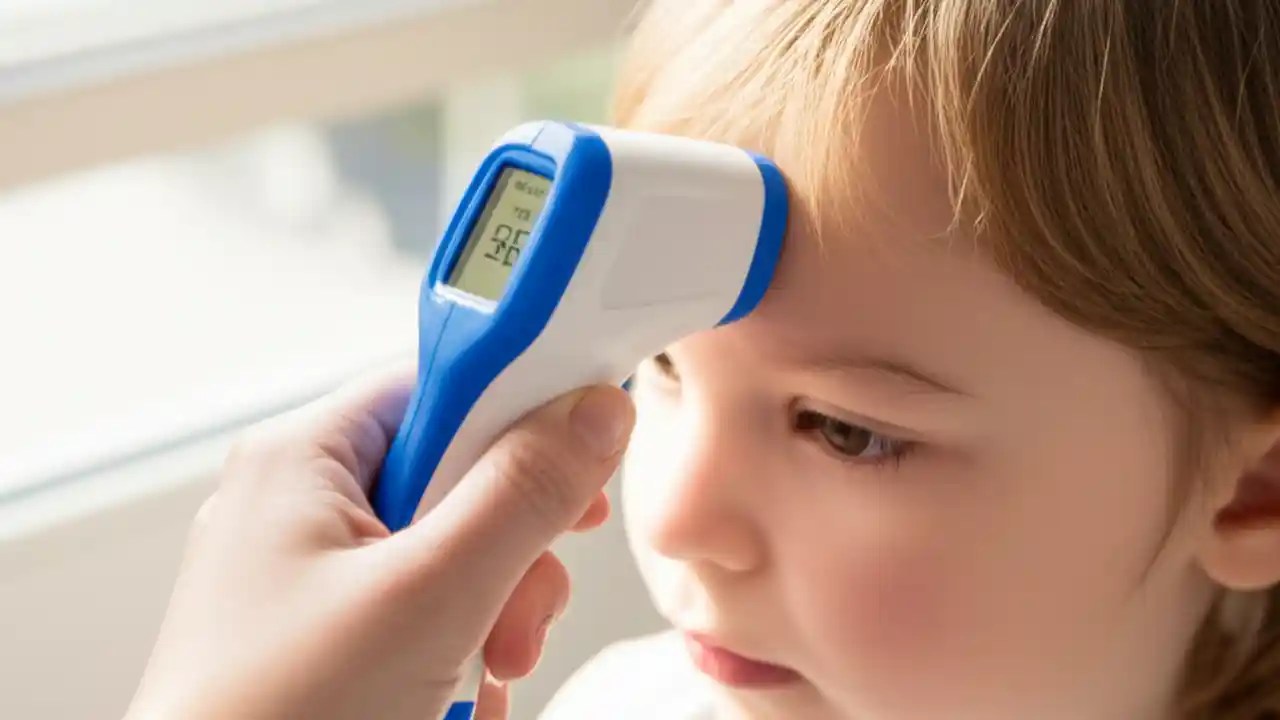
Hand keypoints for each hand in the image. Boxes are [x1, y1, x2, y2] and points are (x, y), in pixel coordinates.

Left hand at [125, 367, 633, 719]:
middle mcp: (303, 506)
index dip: (521, 405)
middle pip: (461, 476)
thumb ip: (522, 493)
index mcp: (304, 459)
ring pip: (456, 555)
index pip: (442, 382)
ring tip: (477, 675)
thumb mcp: (429, 596)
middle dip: (511, 550)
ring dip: (493, 616)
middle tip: (516, 607)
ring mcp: (315, 576)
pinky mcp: (331, 634)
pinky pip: (429, 612)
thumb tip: (591, 415)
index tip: (586, 435)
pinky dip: (459, 653)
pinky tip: (450, 697)